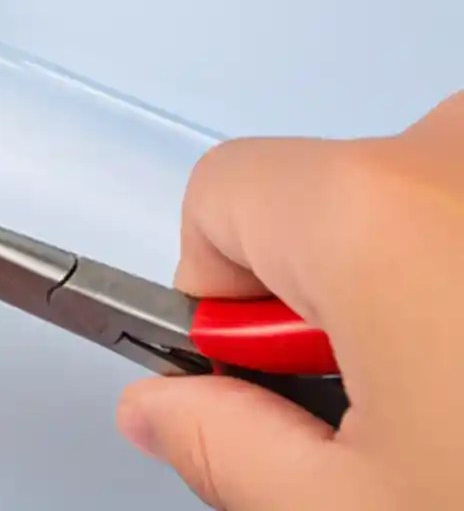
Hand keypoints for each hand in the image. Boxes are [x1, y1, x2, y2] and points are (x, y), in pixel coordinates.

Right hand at [116, 93, 463, 508]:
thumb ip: (230, 447)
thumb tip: (164, 411)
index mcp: (377, 211)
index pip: (217, 194)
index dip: (218, 296)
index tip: (273, 372)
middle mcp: (457, 150)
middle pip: (319, 200)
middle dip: (326, 298)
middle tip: (402, 410)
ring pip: (412, 202)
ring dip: (415, 285)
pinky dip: (463, 267)